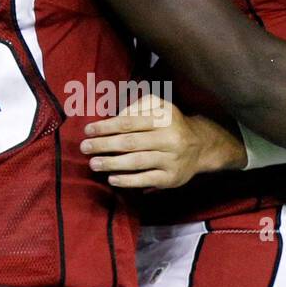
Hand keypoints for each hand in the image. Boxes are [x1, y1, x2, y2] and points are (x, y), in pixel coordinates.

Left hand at [81, 96, 244, 188]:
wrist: (201, 147)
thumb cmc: (172, 124)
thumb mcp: (160, 106)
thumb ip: (137, 106)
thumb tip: (115, 117)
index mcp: (164, 118)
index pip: (129, 122)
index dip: (106, 126)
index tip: (88, 130)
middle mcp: (169, 138)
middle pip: (130, 142)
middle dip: (104, 145)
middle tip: (84, 147)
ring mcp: (171, 160)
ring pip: (136, 162)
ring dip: (111, 163)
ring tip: (93, 163)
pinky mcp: (171, 178)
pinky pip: (145, 179)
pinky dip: (127, 180)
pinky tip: (111, 178)